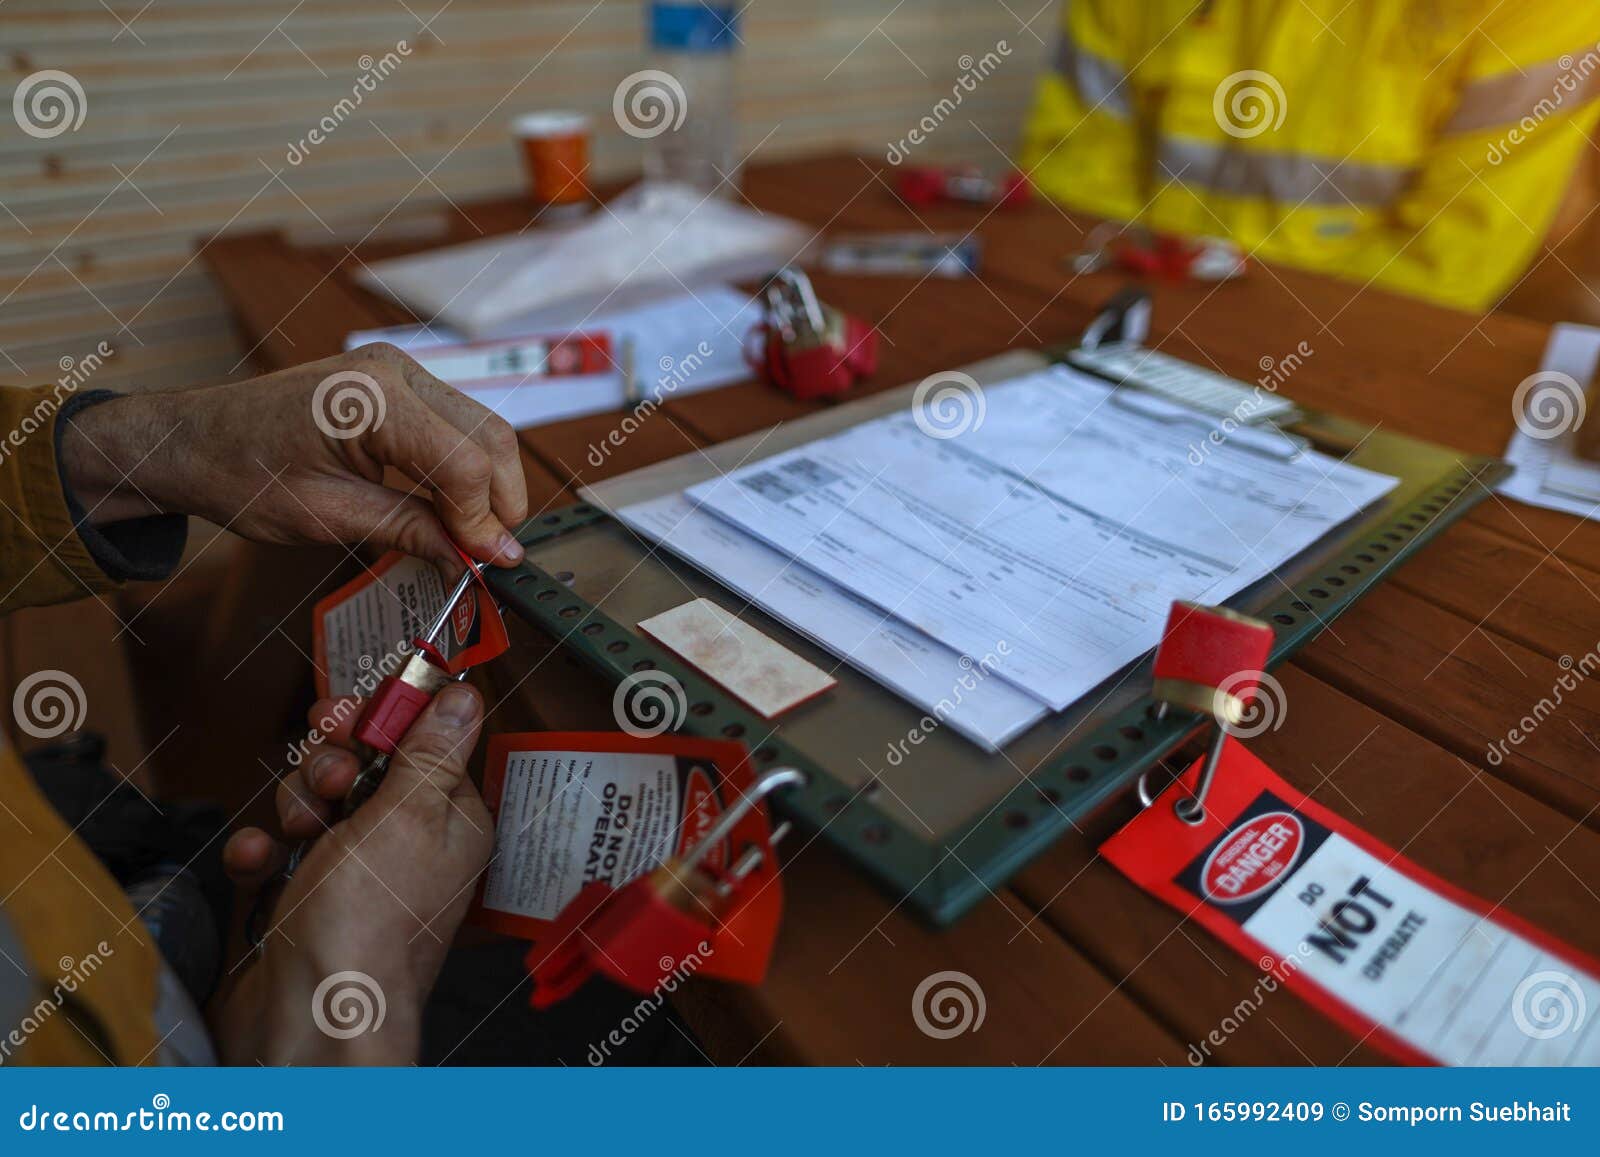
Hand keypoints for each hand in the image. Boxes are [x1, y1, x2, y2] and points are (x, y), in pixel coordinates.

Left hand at [59, 344, 528, 569]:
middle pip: (490, 436)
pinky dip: (464, 470)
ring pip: (482, 429)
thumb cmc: (239, 472)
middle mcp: (394, 370)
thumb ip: (411, 530)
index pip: (464, 462)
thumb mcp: (326, 516)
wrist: (192, 440)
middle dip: (500, 501)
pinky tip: (449, 509)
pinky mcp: (398, 384)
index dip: (483, 520)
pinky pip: (456, 425)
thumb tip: (478, 557)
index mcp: (371, 397)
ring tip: (469, 538)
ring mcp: (399, 371)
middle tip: (490, 557)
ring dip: (487, 486)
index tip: (489, 566)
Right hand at [216, 683, 493, 1064]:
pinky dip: (263, 852)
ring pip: (316, 805)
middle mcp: (408, 848)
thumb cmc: (368, 922)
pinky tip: (259, 862)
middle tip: (332, 783)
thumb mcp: (408, 814)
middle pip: (365, 771)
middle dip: (333, 765)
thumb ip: (431, 751)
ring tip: (299, 832)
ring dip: (297, 804)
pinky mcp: (302, 902)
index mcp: (452, 823)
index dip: (386, 724)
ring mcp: (353, 877)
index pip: (424, 747)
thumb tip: (465, 696)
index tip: (353, 715)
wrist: (311, 1019)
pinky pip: (278, 853)